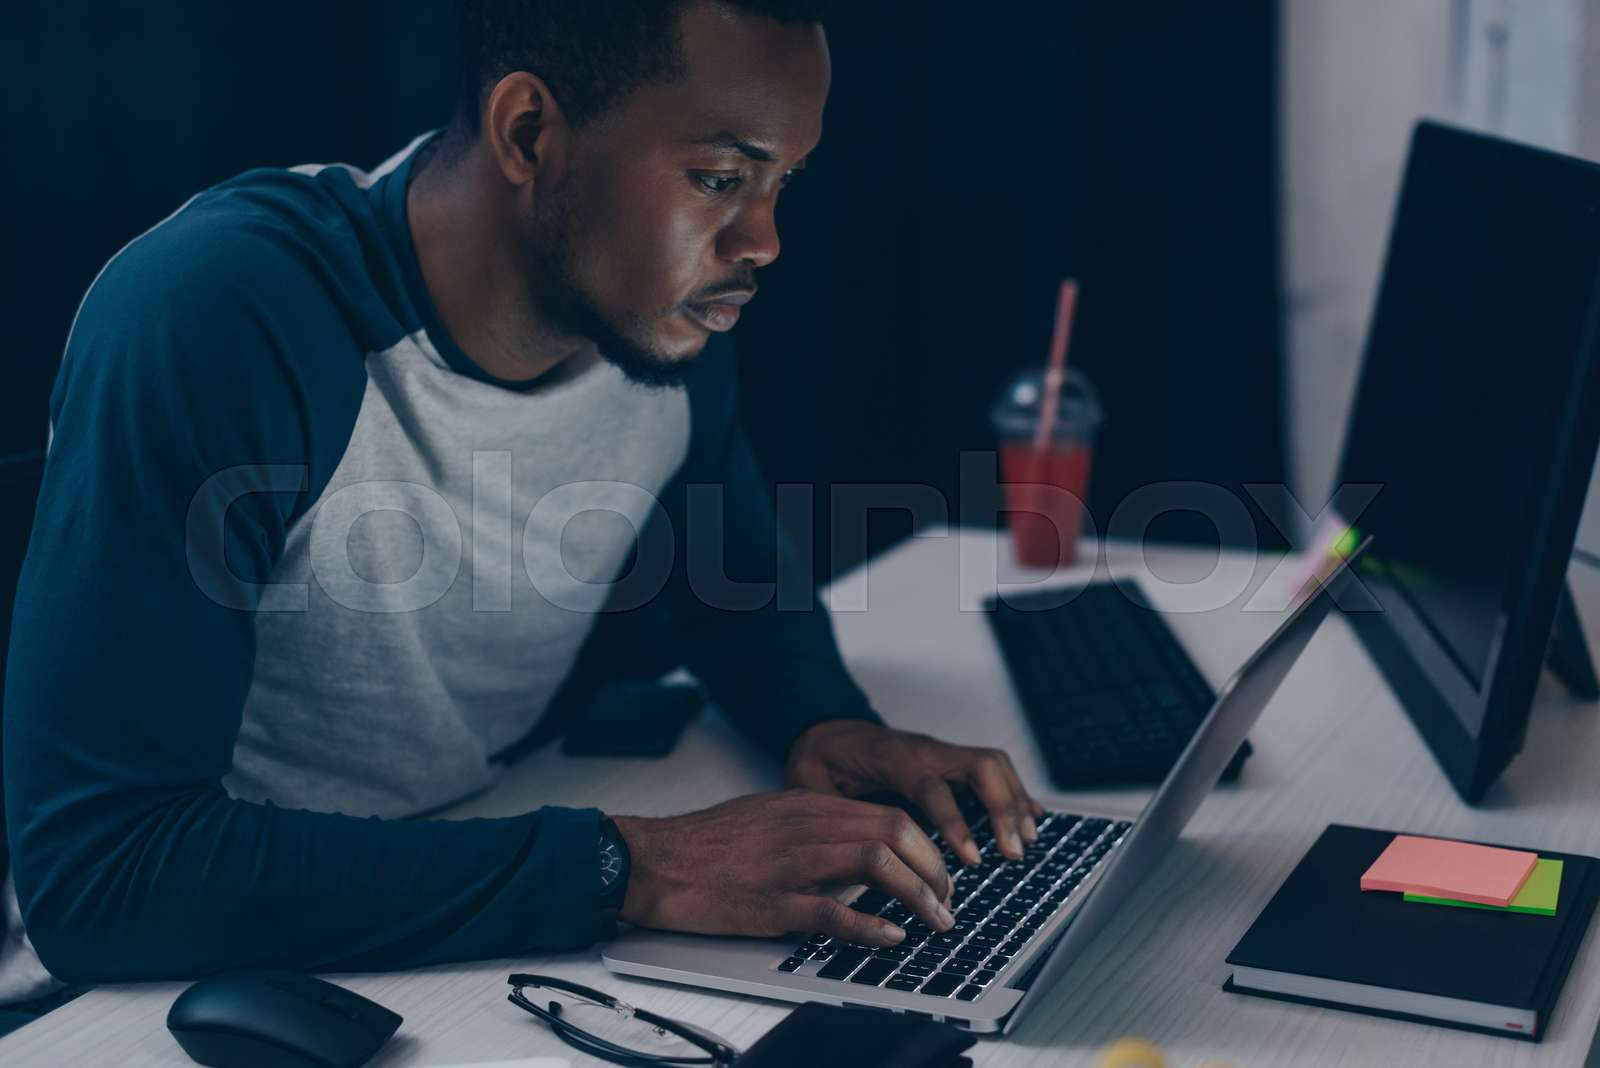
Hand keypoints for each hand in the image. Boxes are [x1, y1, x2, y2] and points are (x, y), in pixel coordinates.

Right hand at [612, 790, 955, 946]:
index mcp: (806, 805)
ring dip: (917, 895)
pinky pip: (831, 911)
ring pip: (874, 862)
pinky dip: (870, 926)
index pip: (889, 814)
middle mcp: (804, 826)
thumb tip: (862, 847)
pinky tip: (890, 937)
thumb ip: (815, 826)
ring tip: (935, 920)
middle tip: (949, 901)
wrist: (649, 860)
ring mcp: (789, 864)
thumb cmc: (706, 844)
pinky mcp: (769, 903)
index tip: (942, 874)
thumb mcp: (769, 817)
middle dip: (935, 870)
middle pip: (894, 832)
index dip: (928, 847)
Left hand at [784, 720, 1044, 864]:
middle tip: (1013, 851)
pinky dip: (1015, 793)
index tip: (972, 858)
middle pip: (980, 765)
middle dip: (1003, 808)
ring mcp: (941, 753)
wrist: (825, 728)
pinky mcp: (950, 761)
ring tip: (1026, 842)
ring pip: (993, 765)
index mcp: (892, 759)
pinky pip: (992, 770)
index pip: (932, 787)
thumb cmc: (820, 759)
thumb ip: (823, 811)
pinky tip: (1032, 818)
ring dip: (1015, 802)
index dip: (955, 823)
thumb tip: (834, 852)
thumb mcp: (808, 784)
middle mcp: (925, 751)